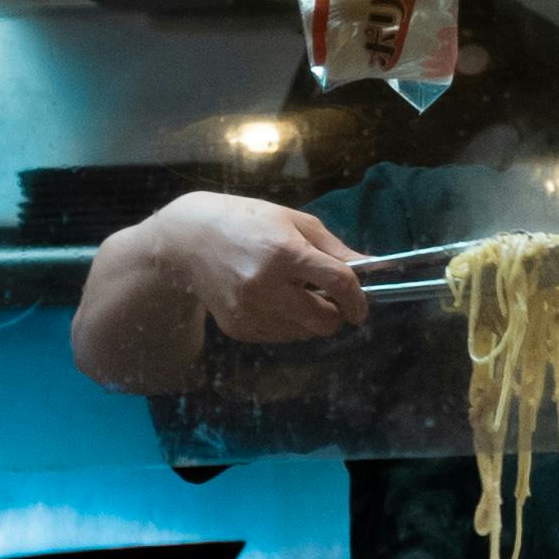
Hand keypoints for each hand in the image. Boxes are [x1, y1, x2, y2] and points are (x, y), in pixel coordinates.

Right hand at [152, 192, 368, 344]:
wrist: (187, 240)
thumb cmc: (247, 222)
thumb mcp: (294, 221)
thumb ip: (333, 247)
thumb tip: (370, 268)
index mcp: (285, 252)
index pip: (338, 282)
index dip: (357, 298)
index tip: (360, 306)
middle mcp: (267, 286)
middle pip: (323, 320)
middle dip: (335, 313)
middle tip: (328, 299)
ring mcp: (250, 311)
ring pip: (303, 332)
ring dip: (309, 317)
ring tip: (291, 291)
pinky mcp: (239, 328)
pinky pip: (280, 337)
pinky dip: (286, 323)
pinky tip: (270, 299)